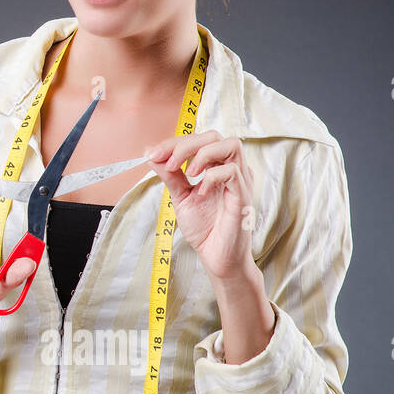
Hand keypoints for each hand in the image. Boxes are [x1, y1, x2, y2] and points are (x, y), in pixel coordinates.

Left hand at [144, 131, 256, 280]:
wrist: (216, 257)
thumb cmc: (204, 228)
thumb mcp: (180, 196)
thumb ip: (170, 175)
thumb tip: (151, 154)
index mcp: (218, 167)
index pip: (199, 140)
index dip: (174, 143)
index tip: (152, 154)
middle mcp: (232, 169)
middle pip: (215, 136)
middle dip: (186, 144)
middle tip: (167, 163)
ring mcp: (240, 182)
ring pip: (231, 145)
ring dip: (202, 154)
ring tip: (186, 173)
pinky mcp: (243, 196)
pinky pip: (232, 172)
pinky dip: (211, 177)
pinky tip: (200, 193)